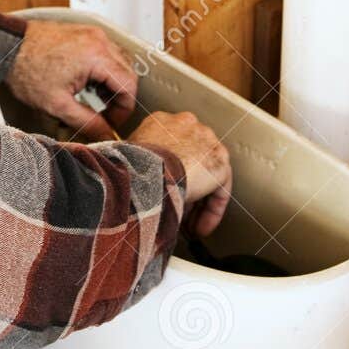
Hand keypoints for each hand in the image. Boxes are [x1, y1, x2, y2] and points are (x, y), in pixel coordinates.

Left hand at [5, 21, 137, 141]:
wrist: (6, 47)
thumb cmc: (25, 70)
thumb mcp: (57, 104)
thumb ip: (87, 122)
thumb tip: (106, 134)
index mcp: (96, 56)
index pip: (129, 85)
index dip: (124, 109)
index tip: (113, 123)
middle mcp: (99, 40)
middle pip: (128, 73)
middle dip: (120, 98)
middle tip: (106, 115)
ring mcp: (92, 34)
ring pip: (119, 62)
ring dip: (113, 83)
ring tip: (96, 100)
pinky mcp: (85, 33)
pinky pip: (107, 53)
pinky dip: (104, 70)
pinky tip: (89, 84)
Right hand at [129, 111, 232, 236]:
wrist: (145, 170)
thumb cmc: (130, 166)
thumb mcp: (128, 157)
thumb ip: (141, 161)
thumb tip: (139, 182)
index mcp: (163, 121)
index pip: (173, 147)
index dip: (170, 172)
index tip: (165, 190)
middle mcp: (188, 125)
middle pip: (193, 160)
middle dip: (187, 186)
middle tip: (177, 210)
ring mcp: (207, 141)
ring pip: (207, 175)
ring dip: (197, 202)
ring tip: (187, 224)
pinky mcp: (219, 162)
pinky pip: (219, 191)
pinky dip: (211, 211)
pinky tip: (199, 227)